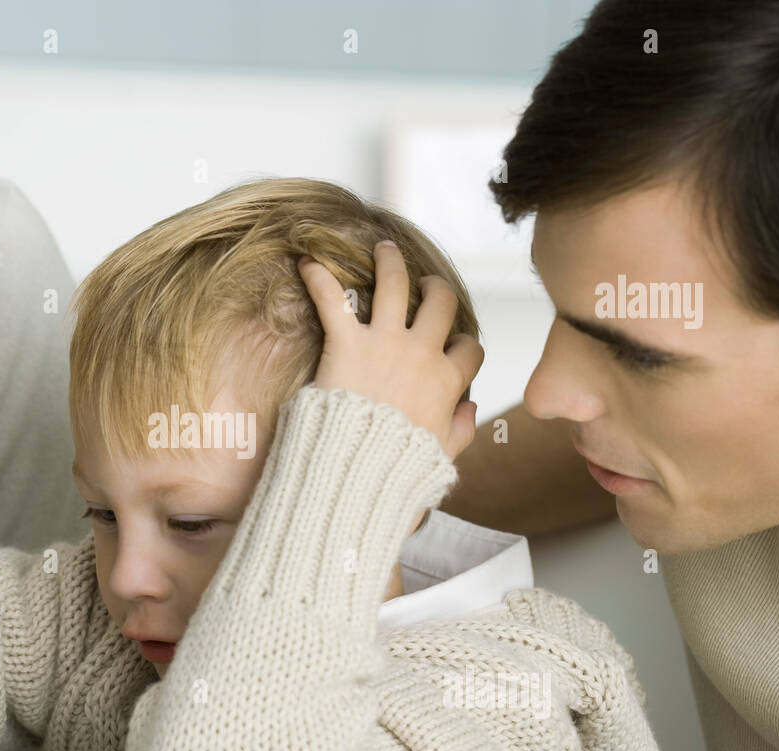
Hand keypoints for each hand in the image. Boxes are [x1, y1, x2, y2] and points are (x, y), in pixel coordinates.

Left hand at [299, 240, 482, 461]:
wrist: (356, 471)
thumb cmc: (395, 469)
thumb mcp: (440, 455)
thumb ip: (460, 430)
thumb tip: (471, 408)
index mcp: (446, 383)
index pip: (469, 350)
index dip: (464, 345)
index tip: (454, 345)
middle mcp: (421, 354)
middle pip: (441, 305)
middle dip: (436, 290)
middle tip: (426, 284)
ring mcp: (384, 344)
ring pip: (396, 285)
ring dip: (390, 262)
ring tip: (384, 250)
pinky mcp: (346, 343)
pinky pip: (333, 300)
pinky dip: (319, 278)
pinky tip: (307, 262)